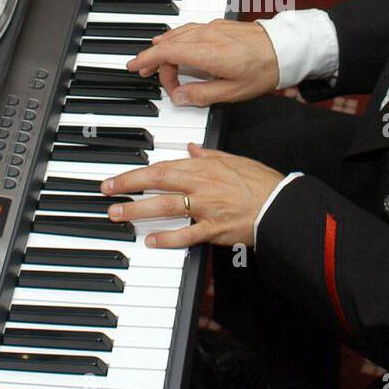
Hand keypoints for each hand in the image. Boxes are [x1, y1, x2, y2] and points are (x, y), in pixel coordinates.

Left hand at [101, 143, 283, 248]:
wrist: (281, 205)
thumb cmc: (261, 183)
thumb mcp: (234, 160)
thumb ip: (209, 155)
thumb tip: (191, 148)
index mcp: (205, 167)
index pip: (163, 166)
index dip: (137, 172)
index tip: (118, 178)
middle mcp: (202, 185)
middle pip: (158, 181)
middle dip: (129, 185)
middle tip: (107, 192)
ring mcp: (207, 207)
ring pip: (167, 205)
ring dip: (139, 209)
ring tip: (118, 214)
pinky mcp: (215, 229)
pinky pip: (188, 234)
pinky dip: (169, 238)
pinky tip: (151, 240)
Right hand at [125, 18, 278, 106]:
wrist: (285, 48)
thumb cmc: (264, 69)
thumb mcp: (232, 92)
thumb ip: (202, 95)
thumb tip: (179, 97)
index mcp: (207, 52)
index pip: (167, 52)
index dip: (146, 59)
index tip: (134, 66)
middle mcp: (207, 35)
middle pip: (169, 44)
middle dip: (155, 59)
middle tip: (147, 74)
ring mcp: (213, 27)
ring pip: (178, 34)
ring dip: (165, 48)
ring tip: (158, 63)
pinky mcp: (219, 25)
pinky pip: (189, 30)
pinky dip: (177, 40)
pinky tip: (177, 46)